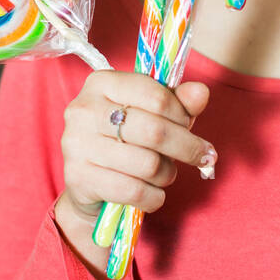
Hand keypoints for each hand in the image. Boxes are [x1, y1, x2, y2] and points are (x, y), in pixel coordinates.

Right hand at [58, 71, 213, 225]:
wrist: (86, 180)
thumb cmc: (125, 138)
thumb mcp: (152, 113)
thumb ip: (178, 101)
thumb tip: (201, 92)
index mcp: (102, 82)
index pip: (156, 97)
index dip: (182, 115)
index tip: (191, 126)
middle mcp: (84, 109)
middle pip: (154, 131)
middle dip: (186, 147)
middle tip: (202, 155)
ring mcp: (77, 144)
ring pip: (147, 164)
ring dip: (167, 174)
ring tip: (166, 173)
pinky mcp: (78, 178)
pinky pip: (133, 191)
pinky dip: (153, 197)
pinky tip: (154, 193)